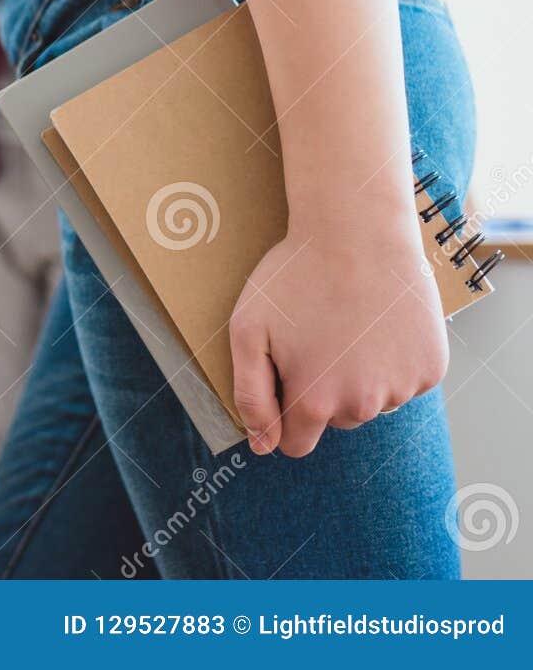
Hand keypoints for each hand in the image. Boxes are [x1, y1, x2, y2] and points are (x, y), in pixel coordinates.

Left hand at [230, 215, 446, 457]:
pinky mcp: (431, 369)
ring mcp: (401, 388)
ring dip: (360, 376)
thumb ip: (251, 395)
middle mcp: (362, 405)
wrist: (356, 233)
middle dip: (323, 389)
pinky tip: (380, 324)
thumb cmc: (294, 279)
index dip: (285, 418)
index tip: (286, 384)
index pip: (296, 444)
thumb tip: (263, 446)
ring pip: (373, 401)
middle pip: (335, 419)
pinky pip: (405, 381)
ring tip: (348, 324)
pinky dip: (394, 361)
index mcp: (314, 401)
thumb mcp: (248, 332)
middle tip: (318, 335)